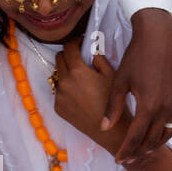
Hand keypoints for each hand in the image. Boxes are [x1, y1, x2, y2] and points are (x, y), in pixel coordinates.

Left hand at [53, 38, 120, 152]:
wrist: (109, 129)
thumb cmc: (113, 101)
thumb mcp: (111, 74)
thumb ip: (98, 58)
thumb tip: (91, 49)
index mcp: (77, 71)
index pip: (68, 47)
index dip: (74, 41)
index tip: (81, 42)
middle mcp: (64, 82)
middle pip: (59, 59)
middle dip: (69, 55)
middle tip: (80, 58)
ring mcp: (59, 96)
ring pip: (58, 76)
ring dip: (67, 72)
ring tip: (81, 79)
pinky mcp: (58, 108)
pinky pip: (59, 91)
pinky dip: (67, 88)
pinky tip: (80, 94)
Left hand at [110, 9, 171, 163]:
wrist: (159, 36)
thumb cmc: (136, 56)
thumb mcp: (120, 81)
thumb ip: (113, 107)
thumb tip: (104, 127)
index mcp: (148, 106)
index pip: (136, 137)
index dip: (127, 151)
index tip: (119, 159)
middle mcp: (165, 108)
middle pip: (153, 140)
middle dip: (140, 153)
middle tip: (129, 159)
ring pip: (168, 133)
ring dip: (155, 144)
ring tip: (143, 150)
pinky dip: (168, 130)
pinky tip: (160, 131)